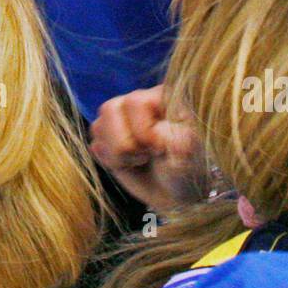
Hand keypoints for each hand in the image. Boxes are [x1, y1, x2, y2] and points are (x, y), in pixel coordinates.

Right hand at [89, 86, 207, 211]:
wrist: (178, 192)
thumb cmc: (190, 168)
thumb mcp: (193, 153)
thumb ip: (179, 138)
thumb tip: (156, 132)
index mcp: (162, 96)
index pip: (135, 102)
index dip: (143, 130)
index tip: (160, 149)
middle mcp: (138, 102)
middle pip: (109, 109)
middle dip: (126, 143)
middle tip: (147, 154)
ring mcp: (121, 119)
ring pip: (97, 126)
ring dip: (116, 152)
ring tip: (138, 160)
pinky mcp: (108, 138)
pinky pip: (94, 145)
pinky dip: (109, 160)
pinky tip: (128, 164)